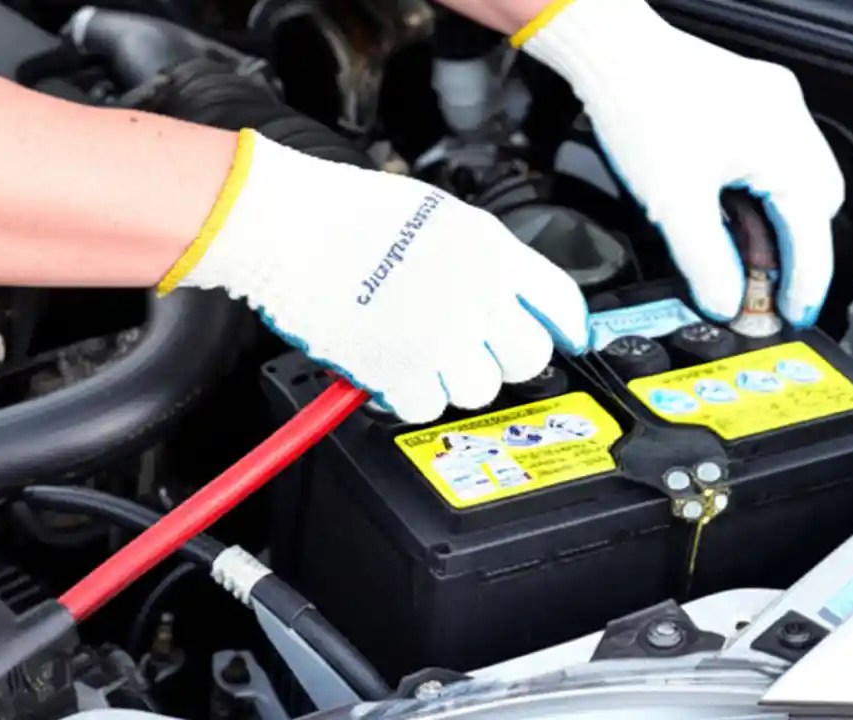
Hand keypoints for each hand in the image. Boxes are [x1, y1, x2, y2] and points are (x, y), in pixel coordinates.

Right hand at [160, 130, 588, 422]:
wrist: (286, 225)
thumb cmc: (345, 211)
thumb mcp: (438, 216)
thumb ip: (481, 258)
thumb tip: (506, 297)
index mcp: (492, 250)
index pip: (560, 301)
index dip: (566, 327)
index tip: (565, 339)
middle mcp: (478, 295)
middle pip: (527, 358)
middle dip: (503, 358)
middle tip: (473, 349)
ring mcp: (442, 338)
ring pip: (478, 390)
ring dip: (452, 379)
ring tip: (420, 352)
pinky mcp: (401, 372)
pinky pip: (426, 406)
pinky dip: (407, 394)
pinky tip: (389, 365)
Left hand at [518, 0, 844, 325]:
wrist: (612, 53)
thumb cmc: (639, 106)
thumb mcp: (672, 204)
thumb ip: (704, 262)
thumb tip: (723, 302)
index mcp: (783, 145)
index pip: (811, 230)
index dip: (804, 280)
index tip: (794, 312)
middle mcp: (789, 118)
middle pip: (816, 206)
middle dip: (795, 250)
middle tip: (767, 288)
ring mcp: (774, 104)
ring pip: (798, 180)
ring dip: (776, 221)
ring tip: (743, 255)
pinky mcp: (751, 99)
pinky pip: (775, 156)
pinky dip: (761, 192)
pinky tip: (730, 210)